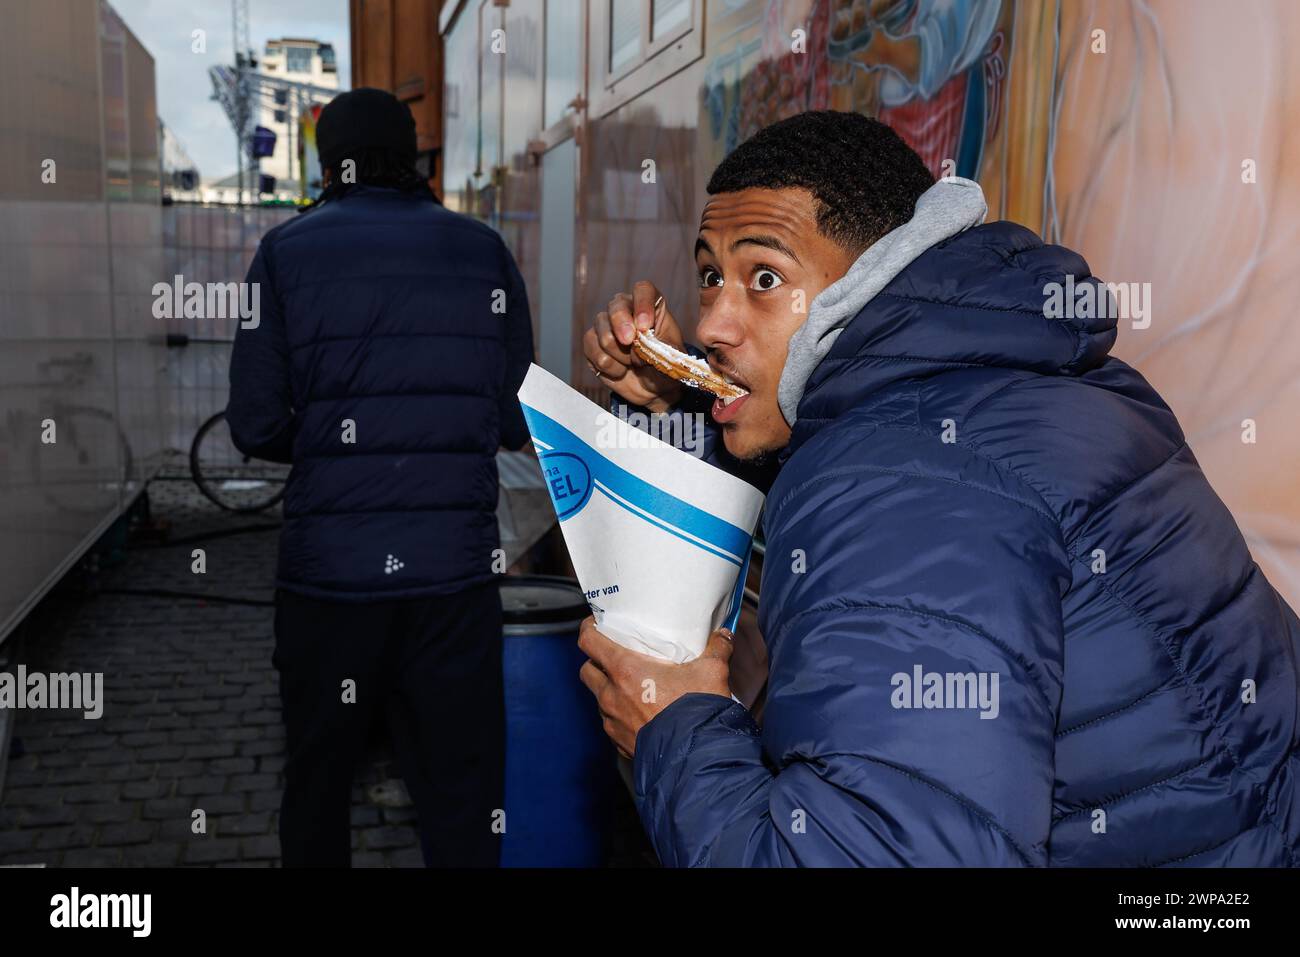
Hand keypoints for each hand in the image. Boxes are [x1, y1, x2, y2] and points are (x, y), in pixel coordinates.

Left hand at [578, 616, 733, 757]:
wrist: (695, 758)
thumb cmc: (696, 711)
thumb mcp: (712, 672)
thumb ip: (717, 649)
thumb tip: (724, 635)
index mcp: (625, 670)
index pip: (588, 641)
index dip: (589, 628)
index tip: (596, 624)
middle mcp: (611, 695)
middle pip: (587, 671)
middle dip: (595, 662)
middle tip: (613, 657)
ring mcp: (612, 722)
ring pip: (599, 699)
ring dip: (608, 691)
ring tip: (630, 688)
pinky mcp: (619, 743)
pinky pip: (611, 725)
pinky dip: (619, 717)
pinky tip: (639, 715)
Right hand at [583, 280, 685, 413]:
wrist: (653, 388)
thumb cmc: (665, 366)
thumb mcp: (673, 358)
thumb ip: (662, 349)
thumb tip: (639, 348)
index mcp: (650, 305)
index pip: (643, 290)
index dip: (642, 304)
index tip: (645, 325)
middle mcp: (626, 309)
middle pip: (616, 306)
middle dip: (622, 326)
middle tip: (629, 342)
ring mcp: (606, 325)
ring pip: (603, 332)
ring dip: (620, 355)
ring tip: (633, 364)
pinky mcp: (592, 342)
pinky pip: (592, 349)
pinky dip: (609, 366)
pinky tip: (620, 370)